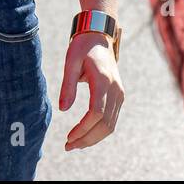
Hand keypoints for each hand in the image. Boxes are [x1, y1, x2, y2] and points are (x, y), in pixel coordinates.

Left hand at [58, 32, 123, 150]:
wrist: (99, 37)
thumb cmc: (82, 47)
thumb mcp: (70, 62)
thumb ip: (67, 85)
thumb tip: (63, 109)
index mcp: (104, 81)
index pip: (96, 113)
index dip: (83, 128)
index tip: (68, 137)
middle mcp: (116, 90)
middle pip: (105, 124)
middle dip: (87, 138)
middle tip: (69, 146)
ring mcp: (120, 94)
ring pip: (111, 125)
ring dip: (94, 137)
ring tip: (75, 144)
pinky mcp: (119, 96)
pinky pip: (112, 119)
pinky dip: (100, 130)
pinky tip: (85, 134)